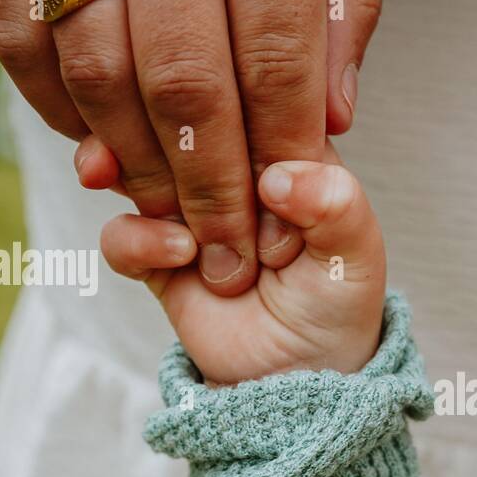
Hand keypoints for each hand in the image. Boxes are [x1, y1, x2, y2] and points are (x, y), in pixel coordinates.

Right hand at [0, 0, 381, 293]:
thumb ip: (342, 22)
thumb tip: (329, 119)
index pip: (274, 54)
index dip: (282, 140)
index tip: (288, 199)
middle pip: (184, 78)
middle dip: (210, 180)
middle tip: (231, 244)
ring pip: (99, 72)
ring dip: (139, 164)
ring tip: (172, 212)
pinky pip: (24, 46)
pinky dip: (61, 110)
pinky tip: (103, 145)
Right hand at [99, 144, 385, 383]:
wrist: (298, 377)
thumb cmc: (336, 304)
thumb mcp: (357, 254)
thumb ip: (336, 203)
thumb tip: (277, 176)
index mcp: (284, 147)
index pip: (249, 99)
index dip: (245, 126)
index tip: (269, 180)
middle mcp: (227, 168)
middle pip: (182, 124)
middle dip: (194, 157)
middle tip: (238, 211)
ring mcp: (184, 207)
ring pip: (137, 163)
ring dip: (150, 183)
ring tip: (187, 225)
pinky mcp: (153, 252)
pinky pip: (119, 230)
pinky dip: (138, 236)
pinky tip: (177, 253)